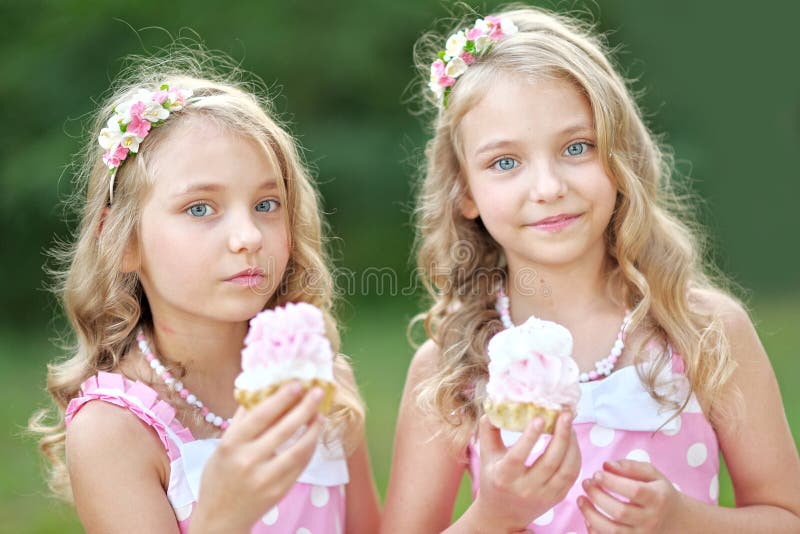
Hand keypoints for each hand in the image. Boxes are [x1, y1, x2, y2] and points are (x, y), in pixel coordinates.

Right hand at [190, 382, 322, 532]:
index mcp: (231, 445)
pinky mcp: (280, 491)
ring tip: (320, 414)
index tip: (298, 383)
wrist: (220, 518)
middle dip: (305, 407)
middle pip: (284, 429)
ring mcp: (266, 478)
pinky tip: (313, 435)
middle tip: (317, 392)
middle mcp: (248, 461)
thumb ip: (241, 420)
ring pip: (299, 449)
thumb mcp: (222, 446)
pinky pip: (301, 465)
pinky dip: (310, 447)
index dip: (282, 398)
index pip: (261, 416)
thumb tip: (260, 390)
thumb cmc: (219, 477)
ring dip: (313, 428)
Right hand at [470, 411, 580, 531]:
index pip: (518, 457)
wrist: (501, 515)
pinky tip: (572, 440)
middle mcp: (524, 489)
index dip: (530, 438)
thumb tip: (496, 406)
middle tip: (565, 415)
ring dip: (572, 445)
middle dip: (561, 436)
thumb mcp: (486, 455)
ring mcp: (543, 496)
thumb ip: (488, 431)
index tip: (540, 418)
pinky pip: (572, 476)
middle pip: (549, 462)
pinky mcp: (556, 498)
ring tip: (570, 425)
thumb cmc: (493, 478)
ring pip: (566, 470)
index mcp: (503, 477)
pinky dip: (575, 456)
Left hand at [578, 459, 682, 532]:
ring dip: (591, 515)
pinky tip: (587, 518)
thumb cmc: (659, 493)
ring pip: (613, 531)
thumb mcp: (652, 475)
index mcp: (657, 498)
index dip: (612, 482)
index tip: (596, 474)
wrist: (677, 521)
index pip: (634, 491)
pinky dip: (595, 531)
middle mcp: (650, 519)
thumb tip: (606, 465)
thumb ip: (630, 467)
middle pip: (620, 512)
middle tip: (586, 483)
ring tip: (581, 499)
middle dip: (598, 496)